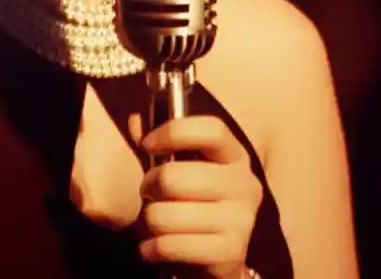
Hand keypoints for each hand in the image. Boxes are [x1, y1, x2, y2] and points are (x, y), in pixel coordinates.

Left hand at [128, 113, 262, 278]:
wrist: (218, 261)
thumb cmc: (195, 207)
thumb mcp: (180, 171)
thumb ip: (159, 145)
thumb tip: (135, 119)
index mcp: (235, 157)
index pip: (211, 130)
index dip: (173, 132)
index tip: (146, 144)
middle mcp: (244, 185)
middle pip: (173, 177)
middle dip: (148, 189)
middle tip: (150, 196)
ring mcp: (241, 220)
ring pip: (164, 215)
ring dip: (149, 224)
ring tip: (157, 225)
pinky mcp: (230, 253)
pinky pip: (169, 245)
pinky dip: (152, 249)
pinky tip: (156, 248)